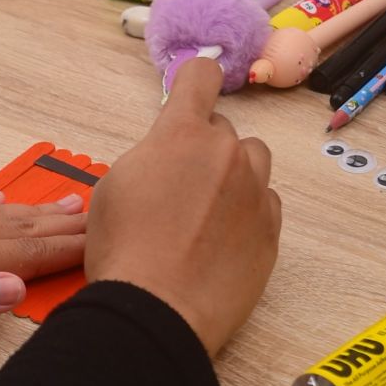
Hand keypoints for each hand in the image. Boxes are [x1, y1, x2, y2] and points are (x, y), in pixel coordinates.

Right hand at [85, 59, 280, 356]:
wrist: (158, 309)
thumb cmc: (123, 251)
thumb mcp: (113, 188)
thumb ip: (149, 156)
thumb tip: (167, 158)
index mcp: (182, 135)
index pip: (201, 75)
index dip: (195, 80)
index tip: (194, 91)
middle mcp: (226, 154)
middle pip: (222, 129)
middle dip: (202, 148)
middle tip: (179, 186)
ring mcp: (255, 193)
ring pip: (252, 161)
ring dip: (233, 173)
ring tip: (207, 211)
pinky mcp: (271, 231)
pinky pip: (265, 203)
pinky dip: (248, 212)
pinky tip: (223, 239)